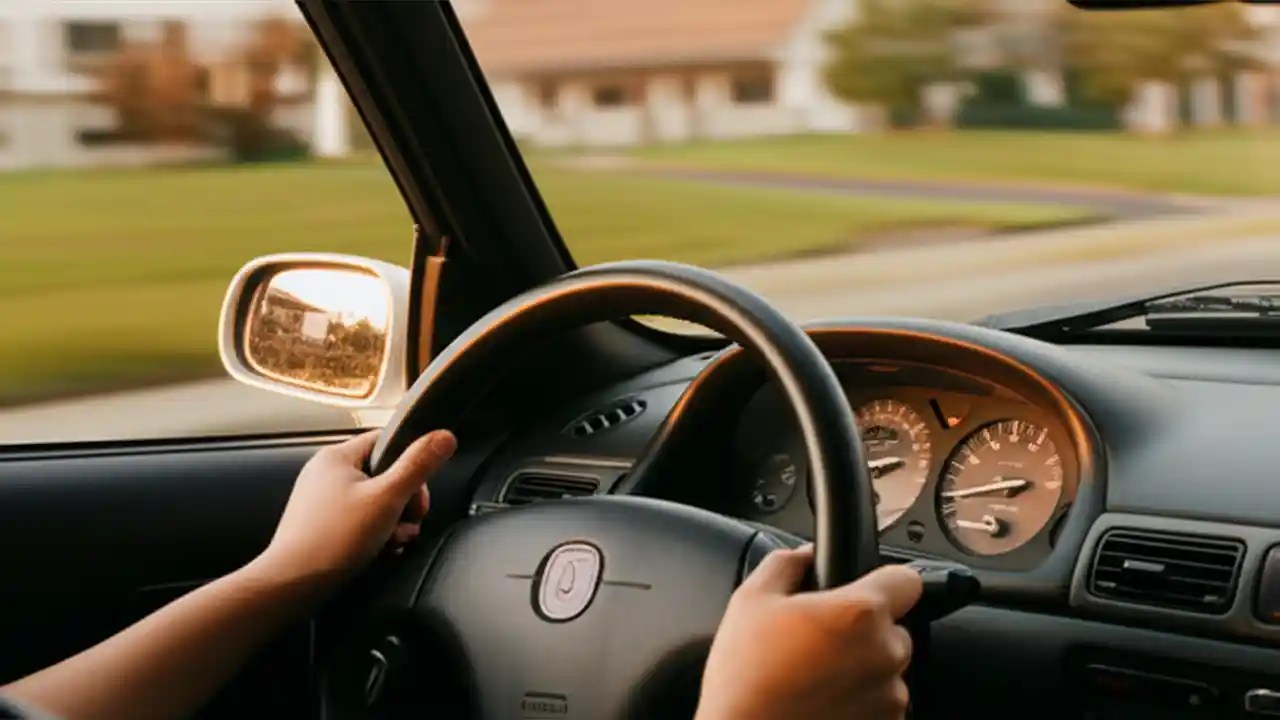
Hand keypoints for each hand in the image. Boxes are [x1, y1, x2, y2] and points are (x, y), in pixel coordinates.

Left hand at [253, 429, 456, 590]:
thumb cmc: (334, 540)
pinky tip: (380, 551)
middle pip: (384, 475)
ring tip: (393, 542)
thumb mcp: (387, 498)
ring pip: (374, 502)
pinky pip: (359, 520)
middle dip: (405, 502)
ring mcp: (321, 500)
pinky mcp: (320, 525)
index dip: (411, 464)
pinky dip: (374, 534)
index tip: (419, 492)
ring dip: (393, 522)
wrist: (291, 585)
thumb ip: (418, 466)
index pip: (387, 442)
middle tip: (409, 523)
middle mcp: (326, 474)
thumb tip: (444, 436)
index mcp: (337, 456)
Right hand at [696, 546, 922, 719]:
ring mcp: (890, 698)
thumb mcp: (751, 600)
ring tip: (815, 676)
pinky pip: (881, 704)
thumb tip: (807, 555)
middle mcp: (885, 655)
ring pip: (887, 669)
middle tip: (820, 640)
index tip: (864, 589)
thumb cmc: (745, 677)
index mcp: (860, 613)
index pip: (907, 580)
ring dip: (863, 669)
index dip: (884, 580)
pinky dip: (860, 701)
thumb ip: (787, 564)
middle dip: (864, 631)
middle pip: (895, 628)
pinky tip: (821, 701)